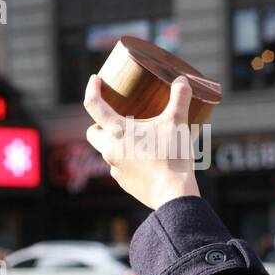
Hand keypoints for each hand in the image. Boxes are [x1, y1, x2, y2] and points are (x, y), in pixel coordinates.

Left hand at [83, 75, 199, 209]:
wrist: (174, 193)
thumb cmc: (172, 156)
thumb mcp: (178, 124)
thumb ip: (180, 100)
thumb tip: (183, 80)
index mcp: (117, 131)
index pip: (93, 105)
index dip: (91, 89)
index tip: (94, 80)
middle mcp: (110, 149)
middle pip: (92, 133)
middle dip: (99, 125)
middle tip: (116, 121)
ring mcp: (115, 168)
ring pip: (107, 152)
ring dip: (117, 145)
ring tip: (138, 143)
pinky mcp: (124, 182)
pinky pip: (121, 168)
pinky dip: (129, 162)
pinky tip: (145, 163)